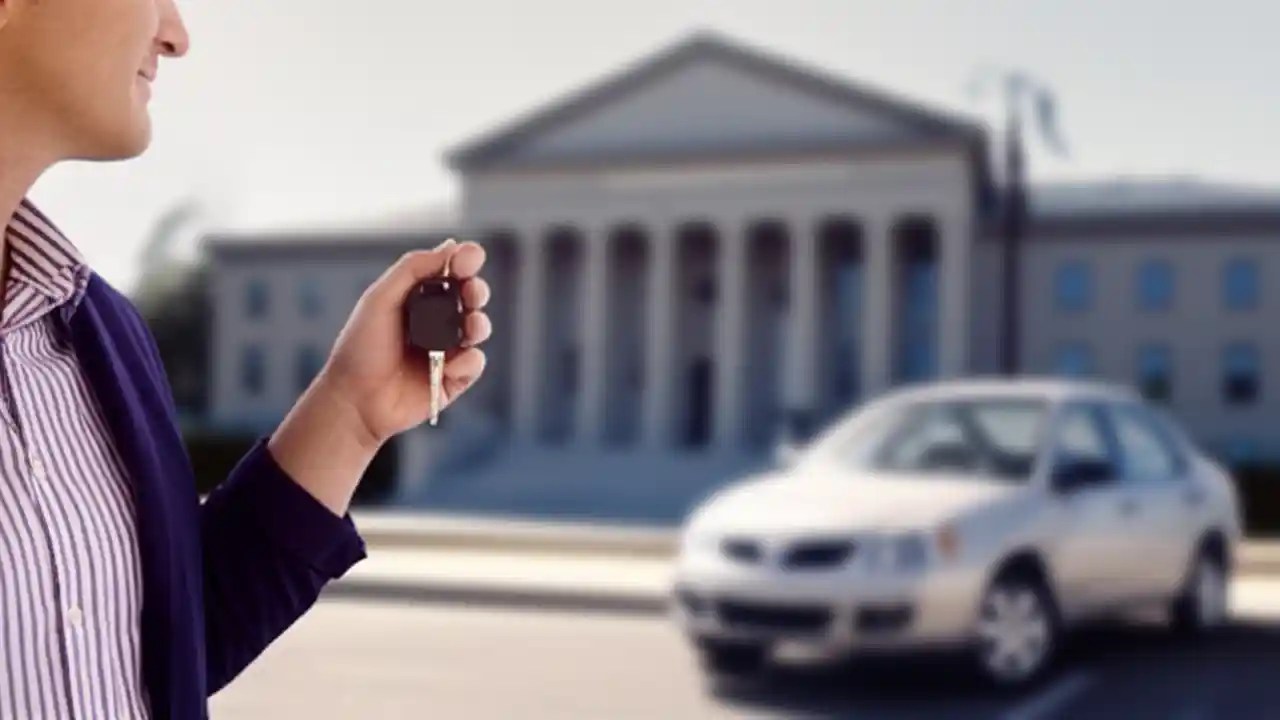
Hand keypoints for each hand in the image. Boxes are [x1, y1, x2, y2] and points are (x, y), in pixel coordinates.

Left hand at [318, 238, 491, 447]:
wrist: (356, 398)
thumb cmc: (361, 348)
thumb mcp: (380, 299)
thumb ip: (412, 269)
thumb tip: (450, 247)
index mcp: (418, 299)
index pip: (450, 273)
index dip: (465, 262)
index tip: (470, 257)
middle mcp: (435, 322)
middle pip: (470, 298)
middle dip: (477, 290)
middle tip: (471, 292)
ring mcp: (446, 350)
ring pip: (479, 328)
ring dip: (479, 323)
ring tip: (469, 328)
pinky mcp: (454, 379)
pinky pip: (476, 363)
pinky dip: (469, 360)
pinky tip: (452, 364)